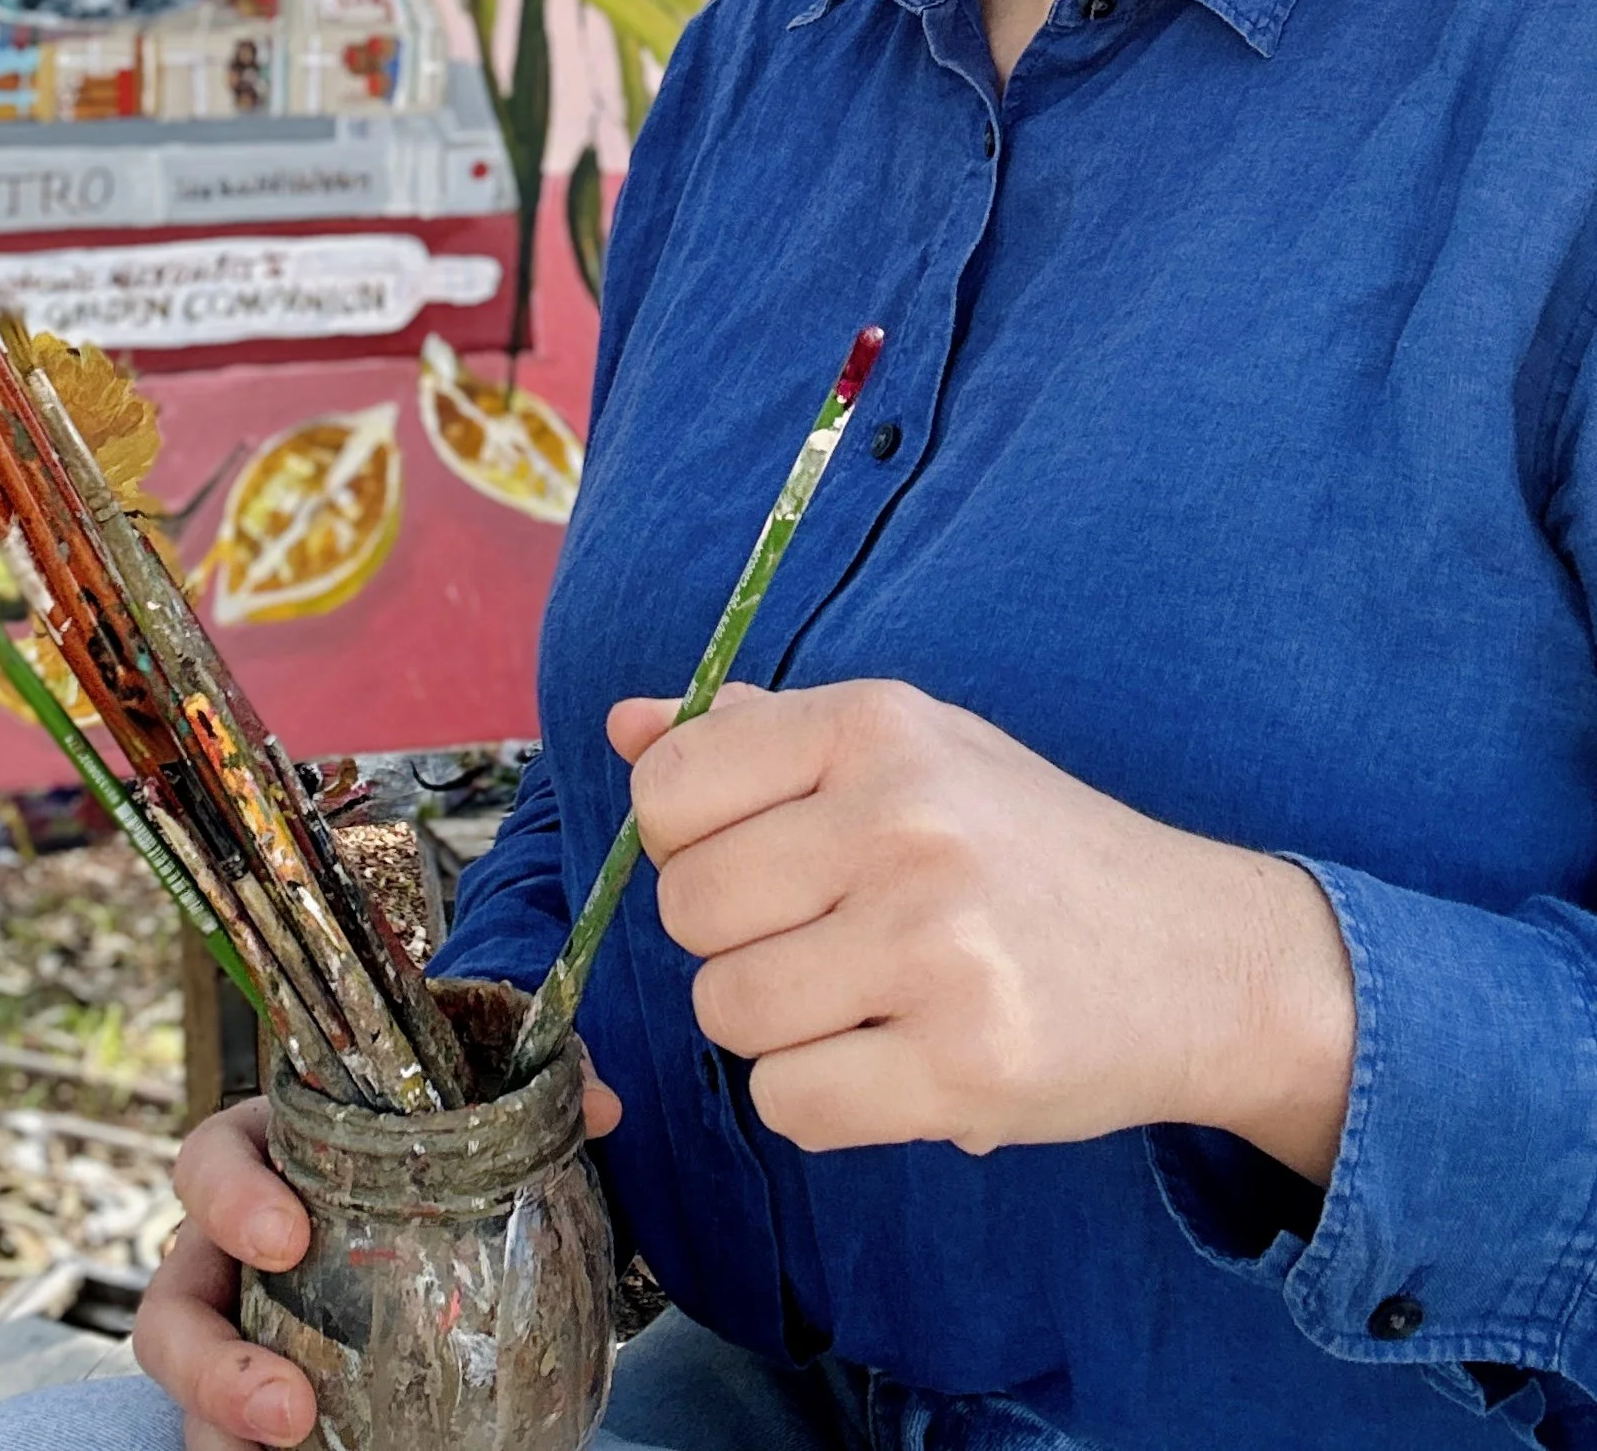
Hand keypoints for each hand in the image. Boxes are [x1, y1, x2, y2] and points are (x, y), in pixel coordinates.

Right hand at [136, 1064, 622, 1448]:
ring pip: (188, 1391)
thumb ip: (527, 1099)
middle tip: (287, 1408)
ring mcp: (240, 1330)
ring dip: (222, 1431)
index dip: (230, 1197)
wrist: (439, 1220)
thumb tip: (604, 1109)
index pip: (210, 1162)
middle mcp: (229, 1251)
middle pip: (171, 1308)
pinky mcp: (262, 1397)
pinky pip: (235, 1434)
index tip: (287, 1237)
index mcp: (265, 1157)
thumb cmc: (426, 1152)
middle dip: (211, 1364)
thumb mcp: (464, 1116)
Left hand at [612, 679, 1354, 1182]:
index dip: (687, 841)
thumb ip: (763, 734)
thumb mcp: (913, 749)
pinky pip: (789, 1104)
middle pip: (690, 910)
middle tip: (825, 939)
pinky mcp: (966, 1064)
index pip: (670, 787)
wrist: (1203, 956)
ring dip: (774, 1028)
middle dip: (734, 941)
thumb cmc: (1026, 846)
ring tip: (863, 1000)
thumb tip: (625, 724)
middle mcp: (903, 820)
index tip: (758, 858)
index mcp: (877, 724)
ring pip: (729, 1011)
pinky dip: (820, 1101)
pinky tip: (891, 1062)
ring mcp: (936, 944)